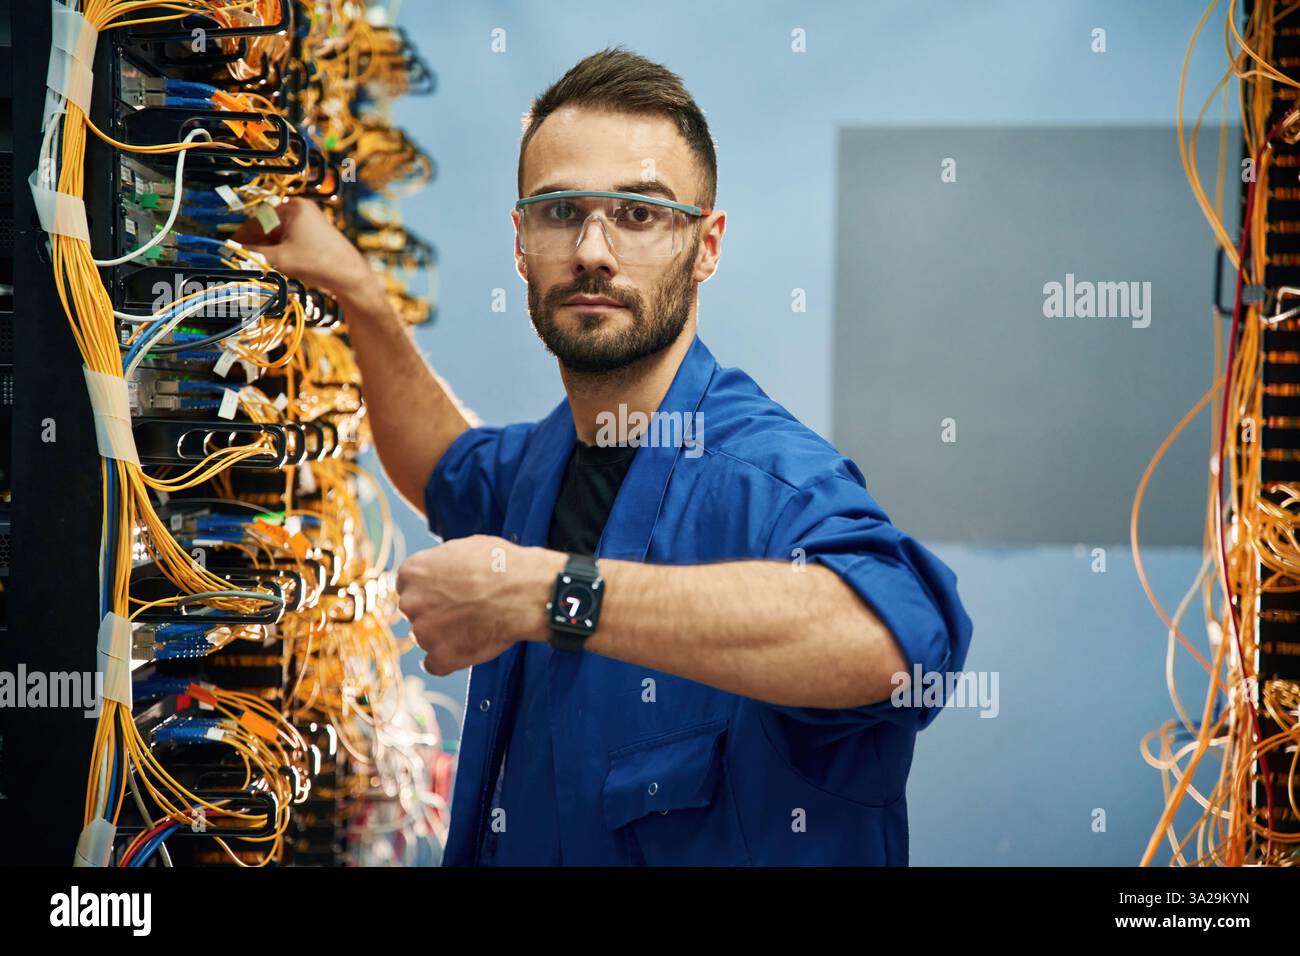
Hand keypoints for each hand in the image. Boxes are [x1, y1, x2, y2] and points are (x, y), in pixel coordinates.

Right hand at [233, 197, 376, 301]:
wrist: (351, 278)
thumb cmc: (319, 264)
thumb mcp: (280, 259)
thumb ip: (253, 253)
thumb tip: (231, 251)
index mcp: (293, 208)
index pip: (257, 219)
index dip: (242, 236)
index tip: (230, 249)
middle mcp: (301, 209)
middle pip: (267, 226)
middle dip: (256, 244)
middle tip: (243, 260)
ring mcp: (309, 222)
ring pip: (277, 235)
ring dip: (268, 250)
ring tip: (262, 265)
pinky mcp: (314, 235)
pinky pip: (289, 240)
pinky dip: (281, 252)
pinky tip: (278, 266)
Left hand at [396, 535, 565, 676]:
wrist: (524, 592)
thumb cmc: (500, 566)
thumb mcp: (462, 547)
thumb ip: (439, 564)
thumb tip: (437, 571)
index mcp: (412, 572)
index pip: (408, 586)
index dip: (430, 590)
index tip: (446, 593)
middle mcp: (411, 602)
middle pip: (415, 612)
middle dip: (434, 612)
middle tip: (463, 609)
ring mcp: (424, 632)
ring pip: (425, 638)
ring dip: (443, 635)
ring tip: (474, 626)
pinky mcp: (441, 657)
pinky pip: (435, 664)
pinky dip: (449, 659)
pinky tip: (467, 647)